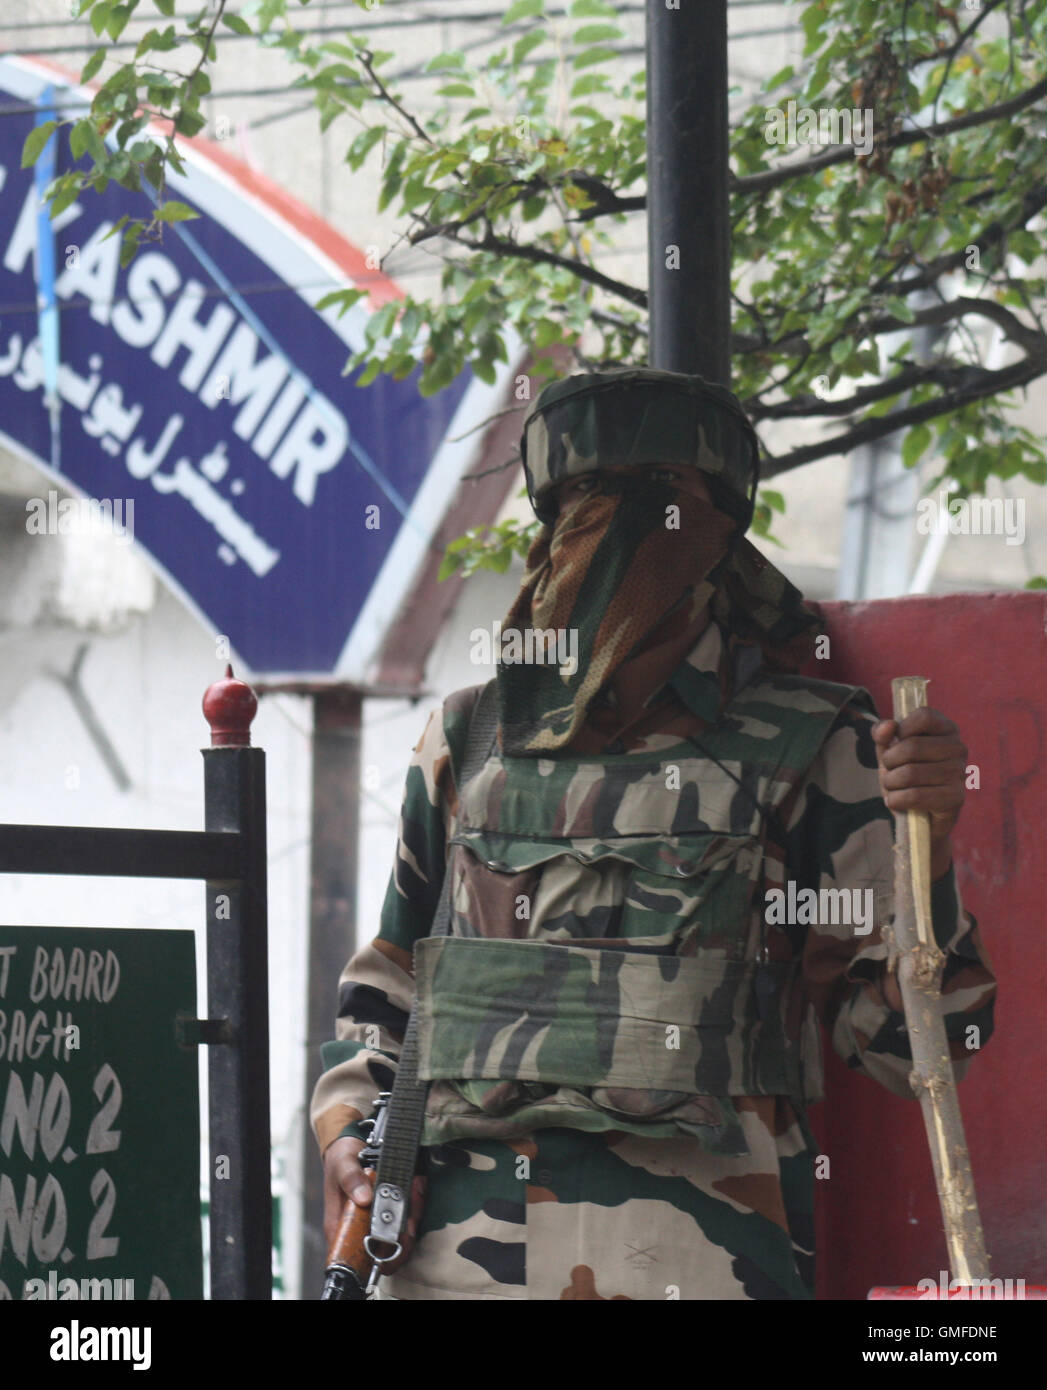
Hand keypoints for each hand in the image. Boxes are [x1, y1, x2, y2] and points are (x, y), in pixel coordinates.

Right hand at [322, 1135, 425, 1272]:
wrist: (352, 1147)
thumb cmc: (341, 1160)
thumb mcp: (342, 1164)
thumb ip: (350, 1178)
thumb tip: (363, 1198)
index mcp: (341, 1227)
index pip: (359, 1257)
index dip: (382, 1253)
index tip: (398, 1235)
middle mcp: (359, 1230)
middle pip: (387, 1248)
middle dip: (406, 1229)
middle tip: (412, 1202)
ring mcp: (377, 1222)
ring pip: (402, 1233)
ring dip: (414, 1211)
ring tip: (416, 1186)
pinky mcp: (392, 1212)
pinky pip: (409, 1215)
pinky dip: (417, 1201)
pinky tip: (417, 1183)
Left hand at [872, 706, 966, 880]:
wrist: (918, 817)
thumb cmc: (905, 777)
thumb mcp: (890, 752)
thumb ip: (883, 734)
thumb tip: (887, 726)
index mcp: (946, 729)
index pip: (924, 715)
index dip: (902, 729)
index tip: (897, 743)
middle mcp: (958, 748)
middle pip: (912, 746)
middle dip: (889, 762)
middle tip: (889, 772)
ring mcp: (960, 773)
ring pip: (910, 773)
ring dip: (891, 783)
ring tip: (893, 788)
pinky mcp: (956, 797)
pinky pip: (916, 796)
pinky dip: (896, 800)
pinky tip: (897, 802)